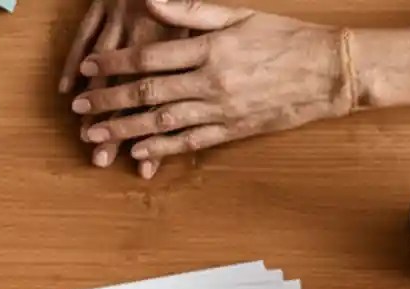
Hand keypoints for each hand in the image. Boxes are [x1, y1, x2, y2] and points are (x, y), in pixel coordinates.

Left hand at [73, 0, 351, 172]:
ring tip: (97, 137)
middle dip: (109, 101)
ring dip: (126, 131)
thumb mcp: (239, 15)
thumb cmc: (285, 38)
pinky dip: (162, 149)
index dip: (114, 62)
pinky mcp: (233, 130)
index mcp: (210, 48)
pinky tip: (138, 153)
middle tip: (79, 110)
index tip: (89, 67)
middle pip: (148, 93)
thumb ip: (192, 11)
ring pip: (163, 122)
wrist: (330, 71)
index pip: (150, 57)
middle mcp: (211, 82)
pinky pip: (191, 142)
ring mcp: (222, 110)